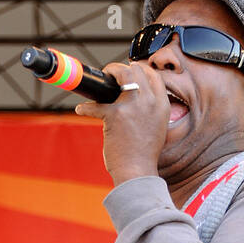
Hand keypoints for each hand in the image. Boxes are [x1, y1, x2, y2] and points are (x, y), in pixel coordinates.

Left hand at [74, 60, 169, 186]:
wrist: (137, 173)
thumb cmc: (143, 156)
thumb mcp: (156, 129)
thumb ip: (150, 112)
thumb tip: (135, 101)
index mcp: (162, 105)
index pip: (154, 75)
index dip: (140, 70)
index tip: (129, 73)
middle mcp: (150, 102)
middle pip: (136, 70)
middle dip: (122, 69)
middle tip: (111, 76)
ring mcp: (133, 105)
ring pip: (121, 73)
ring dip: (109, 72)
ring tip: (100, 82)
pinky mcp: (115, 114)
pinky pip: (96, 104)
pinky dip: (86, 107)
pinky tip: (82, 110)